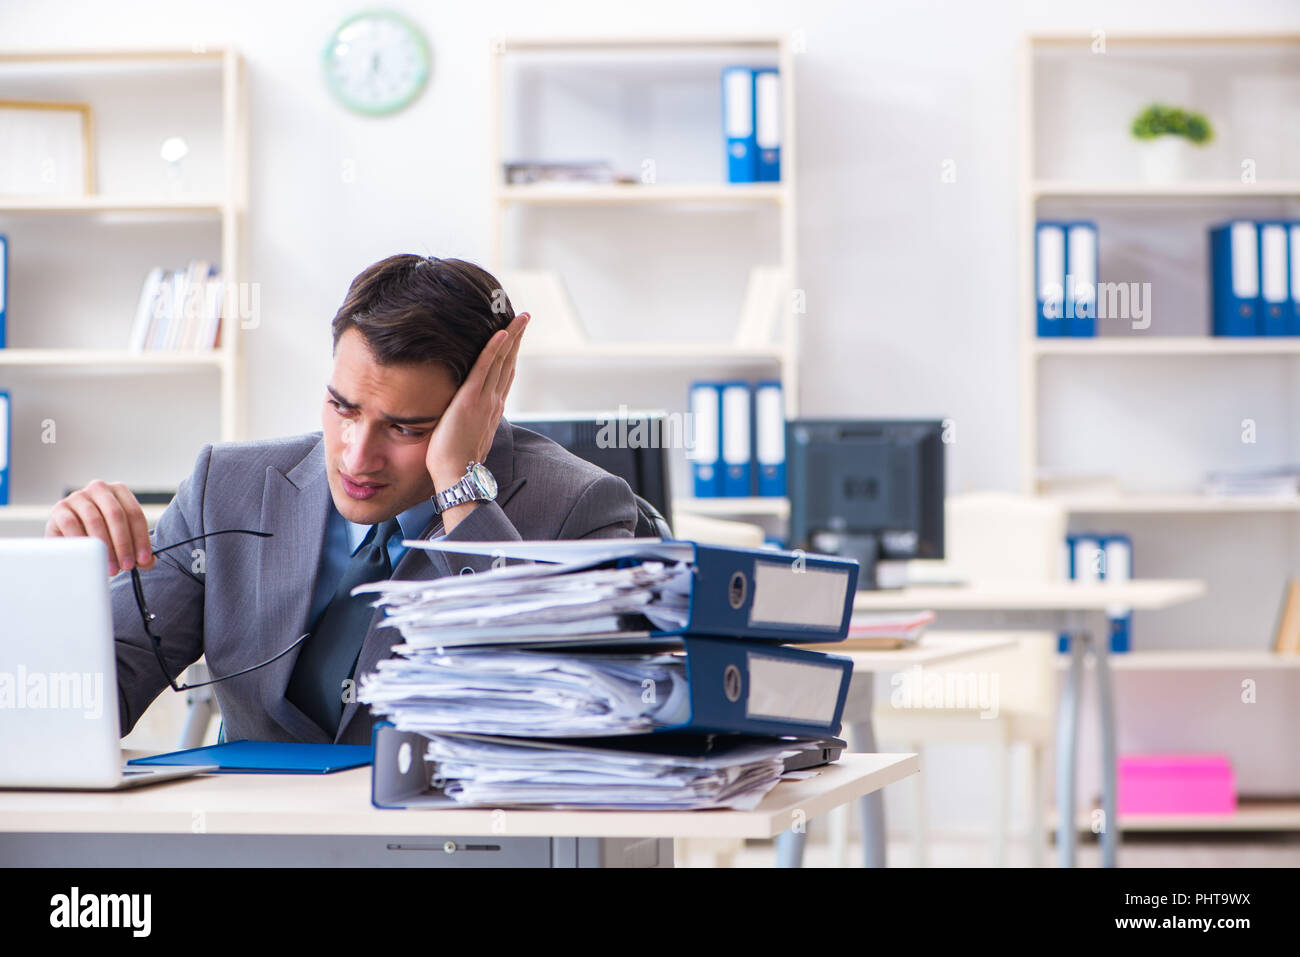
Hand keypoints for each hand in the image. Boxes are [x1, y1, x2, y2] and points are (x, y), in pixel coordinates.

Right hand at [45, 480, 154, 576]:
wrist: (70, 536)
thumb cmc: (101, 535)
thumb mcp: (122, 539)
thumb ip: (137, 550)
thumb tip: (148, 562)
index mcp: (119, 491)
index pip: (135, 513)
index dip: (141, 538)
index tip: (143, 560)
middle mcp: (99, 488)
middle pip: (116, 515)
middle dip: (124, 543)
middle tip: (126, 566)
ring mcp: (77, 497)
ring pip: (95, 520)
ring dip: (105, 547)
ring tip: (111, 568)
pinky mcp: (59, 509)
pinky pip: (71, 524)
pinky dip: (83, 541)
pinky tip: (89, 556)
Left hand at [425, 311, 527, 490]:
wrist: (457, 475)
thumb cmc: (455, 461)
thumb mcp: (466, 435)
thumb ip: (468, 419)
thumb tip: (461, 413)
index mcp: (492, 409)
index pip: (505, 374)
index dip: (511, 353)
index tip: (515, 336)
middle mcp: (494, 401)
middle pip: (509, 362)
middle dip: (518, 338)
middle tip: (524, 317)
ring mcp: (485, 400)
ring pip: (502, 361)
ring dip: (512, 336)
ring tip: (519, 316)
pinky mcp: (471, 400)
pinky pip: (485, 368)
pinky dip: (494, 349)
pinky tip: (501, 332)